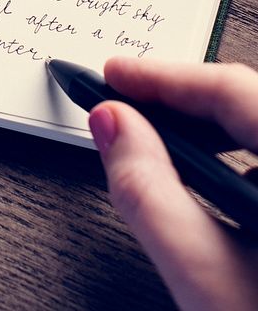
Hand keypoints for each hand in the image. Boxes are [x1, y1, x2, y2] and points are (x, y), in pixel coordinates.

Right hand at [91, 58, 257, 310]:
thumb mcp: (207, 281)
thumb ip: (147, 192)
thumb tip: (112, 125)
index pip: (236, 91)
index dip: (166, 77)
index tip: (115, 75)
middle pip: (257, 103)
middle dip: (187, 100)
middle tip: (127, 103)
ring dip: (216, 129)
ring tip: (160, 142)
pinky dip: (245, 161)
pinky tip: (215, 185)